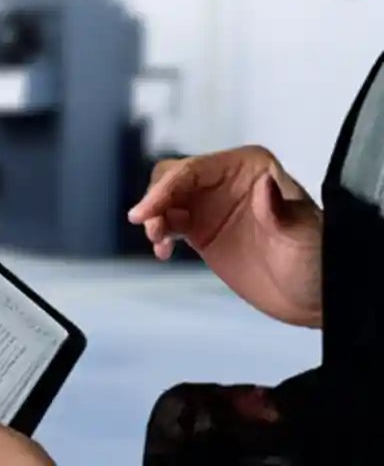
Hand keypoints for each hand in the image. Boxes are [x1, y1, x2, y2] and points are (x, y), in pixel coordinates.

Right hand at [128, 146, 322, 327]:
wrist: (315, 298)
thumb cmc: (319, 261)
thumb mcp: (303, 234)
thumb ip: (280, 209)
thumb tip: (263, 183)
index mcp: (250, 168)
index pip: (194, 169)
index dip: (165, 188)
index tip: (148, 213)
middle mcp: (227, 181)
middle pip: (172, 178)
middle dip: (155, 200)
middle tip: (151, 228)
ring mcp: (212, 206)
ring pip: (166, 199)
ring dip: (154, 217)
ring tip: (158, 242)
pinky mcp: (203, 231)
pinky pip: (169, 222)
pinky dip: (158, 235)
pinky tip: (162, 252)